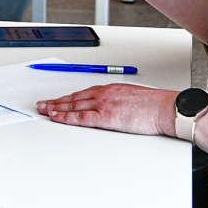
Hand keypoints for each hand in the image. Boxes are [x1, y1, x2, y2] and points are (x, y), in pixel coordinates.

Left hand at [37, 84, 177, 135]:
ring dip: (56, 108)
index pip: (83, 93)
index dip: (68, 98)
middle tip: (43, 104)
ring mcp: (103, 104)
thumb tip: (113, 108)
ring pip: (73, 106)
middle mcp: (103, 94)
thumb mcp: (132, 98)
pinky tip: (56, 117)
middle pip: (74, 98)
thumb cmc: (154, 106)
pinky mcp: (105, 116)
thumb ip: (118, 101)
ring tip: (44, 110)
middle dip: (57, 102)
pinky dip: (66, 117)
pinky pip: (80, 117)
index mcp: (110, 89)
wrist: (164, 108)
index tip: (58, 100)